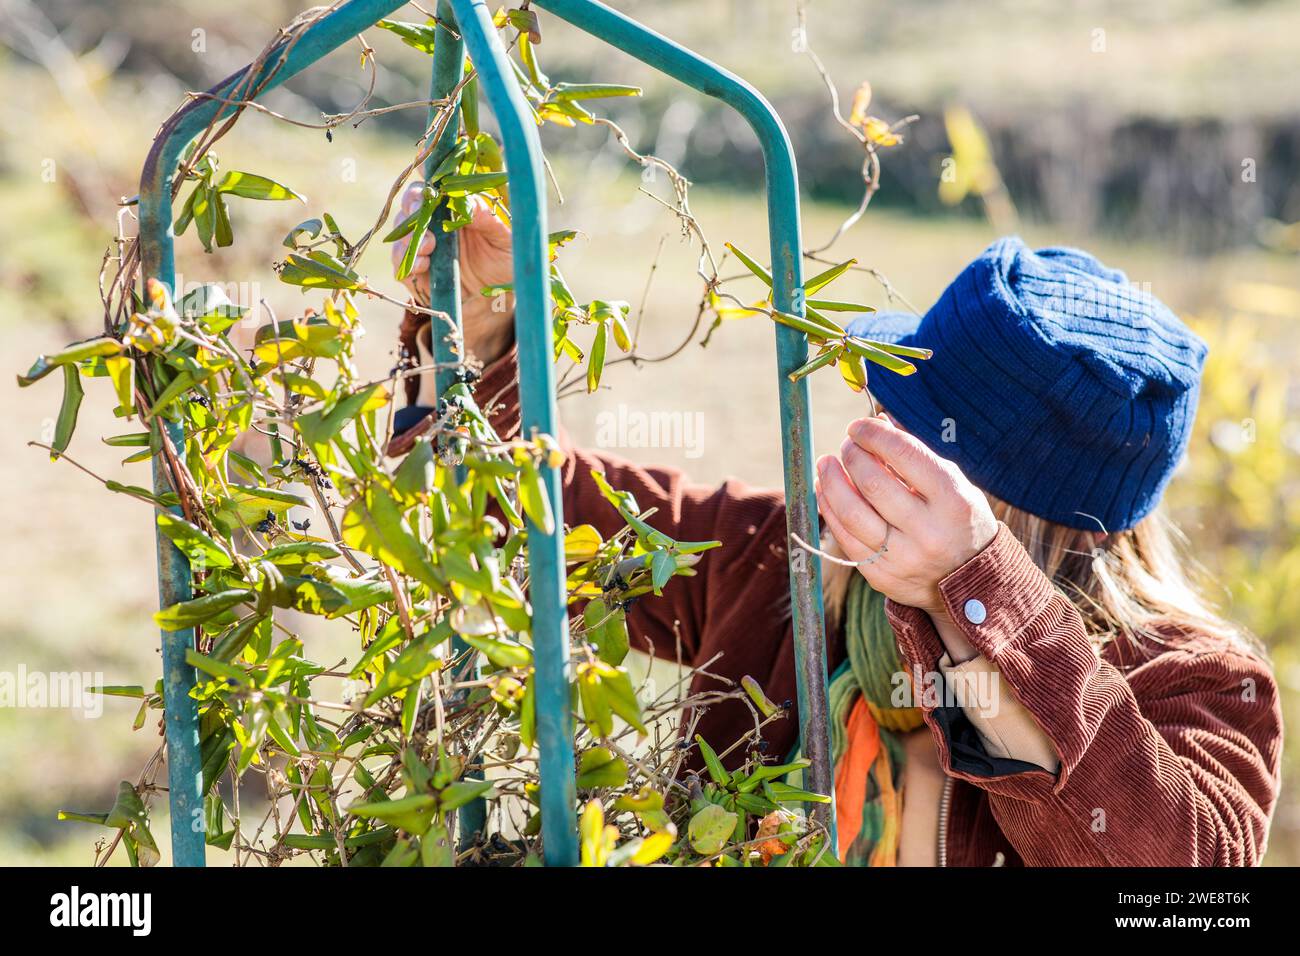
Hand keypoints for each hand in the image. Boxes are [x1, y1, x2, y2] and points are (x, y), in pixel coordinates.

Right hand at [391, 183, 515, 362]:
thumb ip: (489, 219)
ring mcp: (421, 246)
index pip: (438, 183)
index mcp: (457, 207)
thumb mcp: (506, 242)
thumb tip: (468, 200)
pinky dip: (407, 260)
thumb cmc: (505, 265)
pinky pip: (400, 262)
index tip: (427, 172)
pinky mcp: (414, 271)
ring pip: (401, 230)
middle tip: (420, 209)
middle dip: (413, 201)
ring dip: (410, 234)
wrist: (497, 304)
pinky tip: (424, 264)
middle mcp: (435, 222)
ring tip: (429, 246)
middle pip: (412, 200)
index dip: (428, 172)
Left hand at [814, 414, 998, 616]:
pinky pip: (845, 538)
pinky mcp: (882, 576)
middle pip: (874, 484)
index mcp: (953, 501)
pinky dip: (830, 509)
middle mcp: (928, 532)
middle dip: (852, 456)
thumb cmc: (958, 520)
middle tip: (846, 445)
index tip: (858, 427)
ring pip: (852, 514)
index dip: (874, 435)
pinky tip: (826, 490)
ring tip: (826, 463)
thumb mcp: (953, 484)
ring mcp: (903, 558)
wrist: (972, 581)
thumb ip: (916, 455)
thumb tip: (878, 423)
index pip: (905, 456)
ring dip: (831, 482)